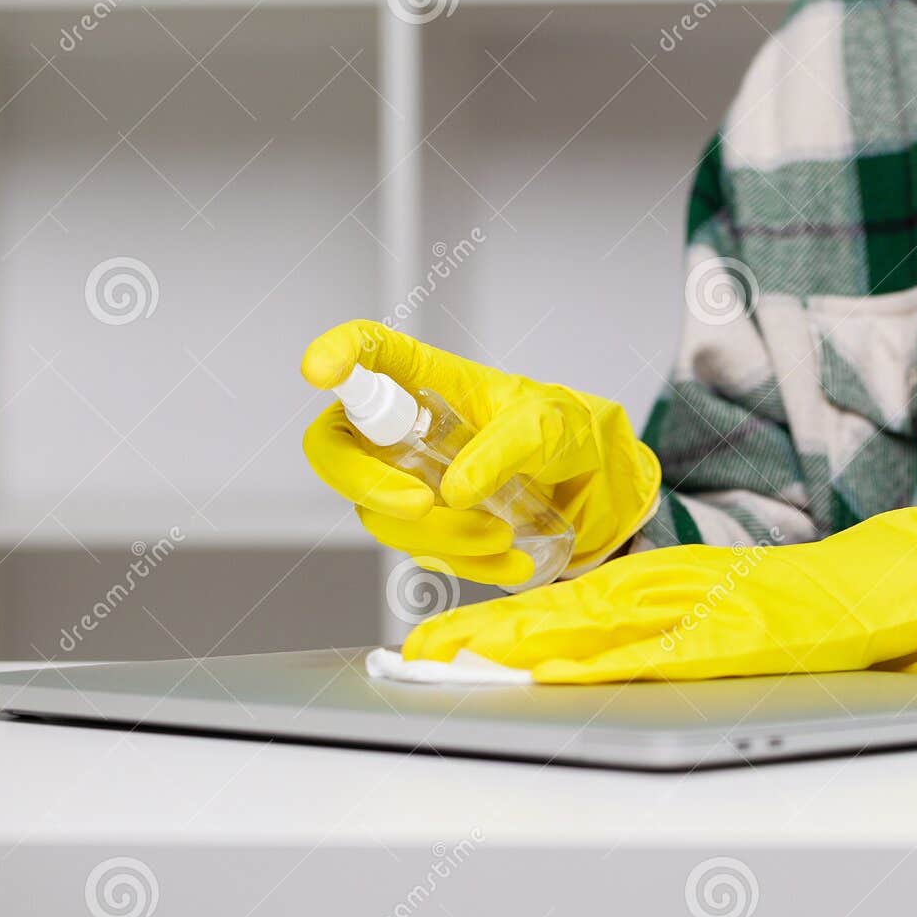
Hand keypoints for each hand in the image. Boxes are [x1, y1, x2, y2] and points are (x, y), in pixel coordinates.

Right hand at [302, 320, 659, 584]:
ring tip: (503, 534)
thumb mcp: (551, 425)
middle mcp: (403, 429)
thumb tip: (452, 490)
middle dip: (367, 483)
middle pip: (336, 450)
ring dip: (438, 535)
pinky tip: (512, 557)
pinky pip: (419, 555)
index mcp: (428, 380)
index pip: (367, 352)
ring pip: (377, 516)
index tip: (319, 371)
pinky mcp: (427, 530)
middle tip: (421, 505)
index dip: (335, 355)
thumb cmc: (567, 433)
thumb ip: (504, 448)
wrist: (598, 491)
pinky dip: (465, 563)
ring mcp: (407, 482)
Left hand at [402, 505, 916, 682]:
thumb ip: (648, 633)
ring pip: (592, 628)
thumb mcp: (708, 611)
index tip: (436, 647)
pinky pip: (655, 653)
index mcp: (656, 586)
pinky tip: (558, 671)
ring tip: (460, 661)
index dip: (493, 629)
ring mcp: (696, 612)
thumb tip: (576, 657)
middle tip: (420, 654)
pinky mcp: (731, 637)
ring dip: (522, 646)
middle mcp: (665, 592)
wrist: (882, 586)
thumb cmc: (797, 606)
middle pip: (558, 616)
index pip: (558, 609)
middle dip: (484, 638)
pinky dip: (601, 662)